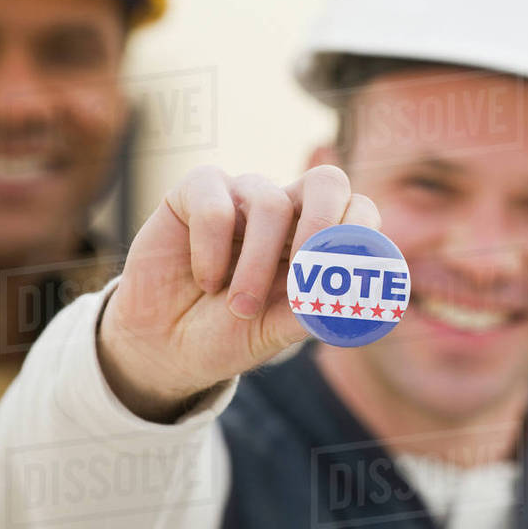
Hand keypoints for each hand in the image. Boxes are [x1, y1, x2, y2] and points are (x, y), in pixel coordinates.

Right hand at [97, 164, 379, 420]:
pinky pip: (215, 205)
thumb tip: (364, 302)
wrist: (163, 347)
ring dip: (257, 264)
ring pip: (270, 204)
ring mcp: (241, 197)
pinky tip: (206, 280)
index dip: (360, 235)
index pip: (358, 210)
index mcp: (316, 239)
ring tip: (239, 307)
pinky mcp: (195, 192)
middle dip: (324, 225)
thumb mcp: (276, 332)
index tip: (345, 277)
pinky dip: (212, 251)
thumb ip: (316, 312)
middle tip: (308, 272)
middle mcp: (285, 210)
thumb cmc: (229, 334)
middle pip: (327, 181)